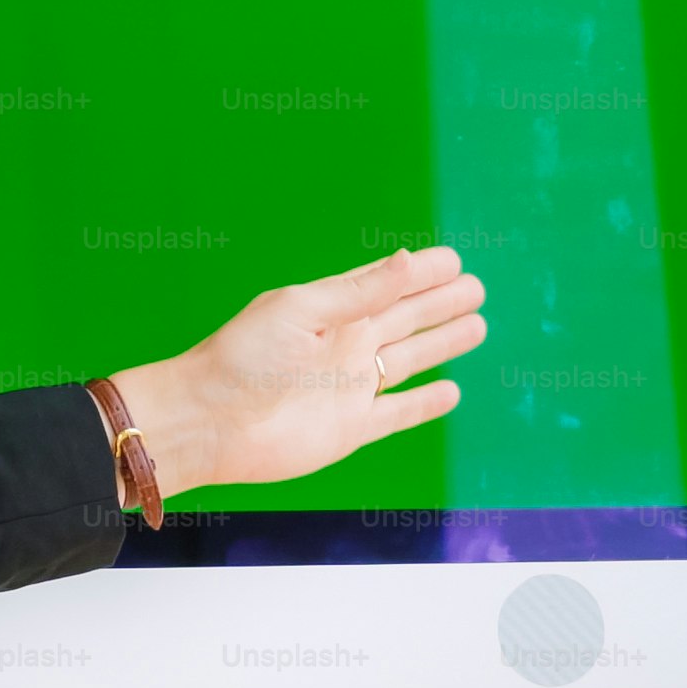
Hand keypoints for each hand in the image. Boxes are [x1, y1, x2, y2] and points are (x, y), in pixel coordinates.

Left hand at [101, 246, 487, 499]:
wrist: (210, 424)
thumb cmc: (242, 359)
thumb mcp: (301, 311)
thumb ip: (359, 292)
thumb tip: (409, 260)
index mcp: (330, 311)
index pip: (384, 284)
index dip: (420, 272)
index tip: (454, 259)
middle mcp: (343, 346)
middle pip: (405, 320)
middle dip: (440, 304)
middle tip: (476, 288)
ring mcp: (350, 387)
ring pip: (409, 361)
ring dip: (441, 345)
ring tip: (476, 326)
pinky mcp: (352, 428)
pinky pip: (399, 413)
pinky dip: (424, 403)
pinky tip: (450, 391)